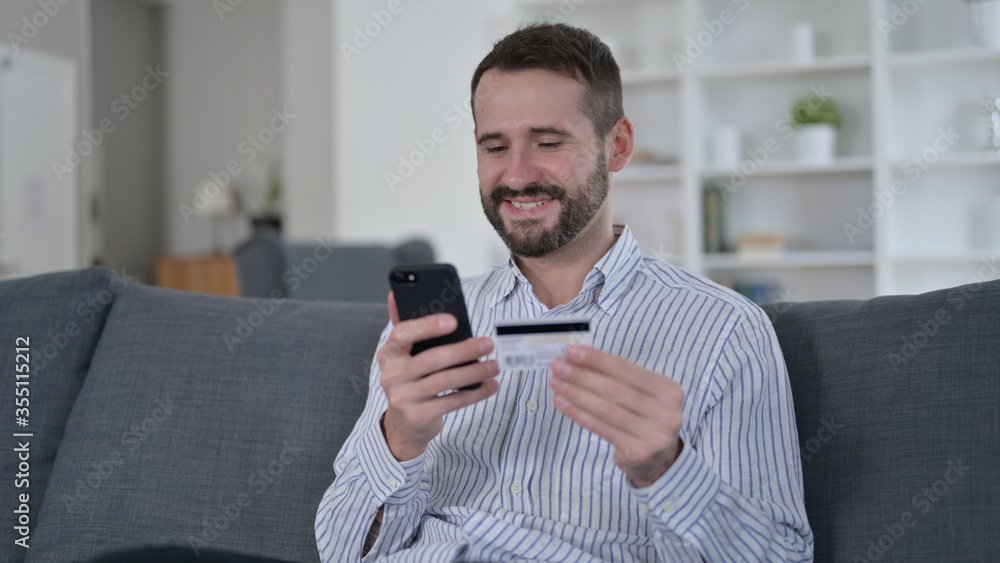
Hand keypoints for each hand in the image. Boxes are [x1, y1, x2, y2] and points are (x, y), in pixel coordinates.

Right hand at [378, 292, 499, 460]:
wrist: (404, 424)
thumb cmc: (410, 381)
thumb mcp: (403, 355)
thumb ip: (406, 328)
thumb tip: (395, 296)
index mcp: (389, 354)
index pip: (403, 334)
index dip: (428, 326)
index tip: (454, 321)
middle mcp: (392, 375)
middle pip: (432, 359)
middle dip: (464, 350)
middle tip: (488, 343)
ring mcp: (404, 398)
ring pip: (445, 381)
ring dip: (474, 371)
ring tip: (495, 365)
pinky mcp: (419, 417)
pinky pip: (453, 402)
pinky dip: (475, 393)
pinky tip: (490, 385)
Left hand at [550, 346, 682, 487]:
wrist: (660, 459)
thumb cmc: (643, 417)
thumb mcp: (642, 394)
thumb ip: (616, 378)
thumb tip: (578, 359)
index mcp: (668, 389)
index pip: (627, 370)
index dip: (598, 360)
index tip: (572, 351)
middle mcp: (666, 411)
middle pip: (616, 390)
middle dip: (583, 376)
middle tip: (558, 367)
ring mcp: (655, 434)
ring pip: (607, 409)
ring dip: (577, 394)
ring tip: (556, 383)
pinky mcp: (639, 452)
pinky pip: (602, 428)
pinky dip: (579, 414)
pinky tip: (563, 403)